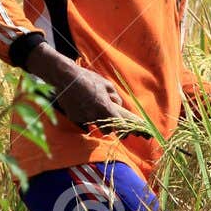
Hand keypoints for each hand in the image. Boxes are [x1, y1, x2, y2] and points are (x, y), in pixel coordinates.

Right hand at [26, 44, 151, 135]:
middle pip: (110, 128)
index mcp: (105, 107)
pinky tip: (83, 104)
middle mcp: (95, 116)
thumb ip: (114, 97)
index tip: (145, 133)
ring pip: (97, 124)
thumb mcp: (106, 85)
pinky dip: (87, 115)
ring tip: (96, 106)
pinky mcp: (75, 118)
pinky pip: (86, 120)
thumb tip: (118, 105)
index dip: (133, 128)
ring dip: (100, 119)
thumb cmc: (87, 79)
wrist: (65, 77)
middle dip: (115, 126)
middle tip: (122, 126)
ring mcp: (84, 118)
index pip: (122, 123)